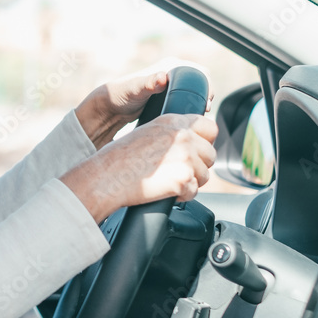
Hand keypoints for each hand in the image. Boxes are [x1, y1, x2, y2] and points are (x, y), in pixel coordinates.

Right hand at [60, 113, 217, 221]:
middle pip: (211, 154)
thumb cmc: (119, 159)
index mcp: (173, 121)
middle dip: (198, 166)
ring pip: (205, 175)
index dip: (204, 142)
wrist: (106, 176)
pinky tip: (164, 191)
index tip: (195, 151)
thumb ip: (172, 133)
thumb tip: (193, 143)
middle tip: (175, 171)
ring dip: (190, 182)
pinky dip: (182, 196)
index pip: (210, 127)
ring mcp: (185, 157)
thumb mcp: (148, 132)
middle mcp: (182, 136)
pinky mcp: (183, 178)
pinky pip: (194, 192)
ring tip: (166, 181)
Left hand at [74, 60, 213, 148]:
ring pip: (192, 94)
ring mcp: (169, 86)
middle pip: (199, 84)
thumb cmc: (121, 95)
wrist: (109, 107)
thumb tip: (163, 78)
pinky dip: (189, 108)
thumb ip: (148, 83)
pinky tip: (188, 119)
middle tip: (202, 113)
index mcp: (169, 65)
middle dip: (204, 97)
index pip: (199, 72)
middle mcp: (171, 73)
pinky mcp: (166, 98)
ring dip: (197, 104)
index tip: (206, 102)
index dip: (207, 86)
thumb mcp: (136, 89)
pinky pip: (184, 101)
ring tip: (196, 118)